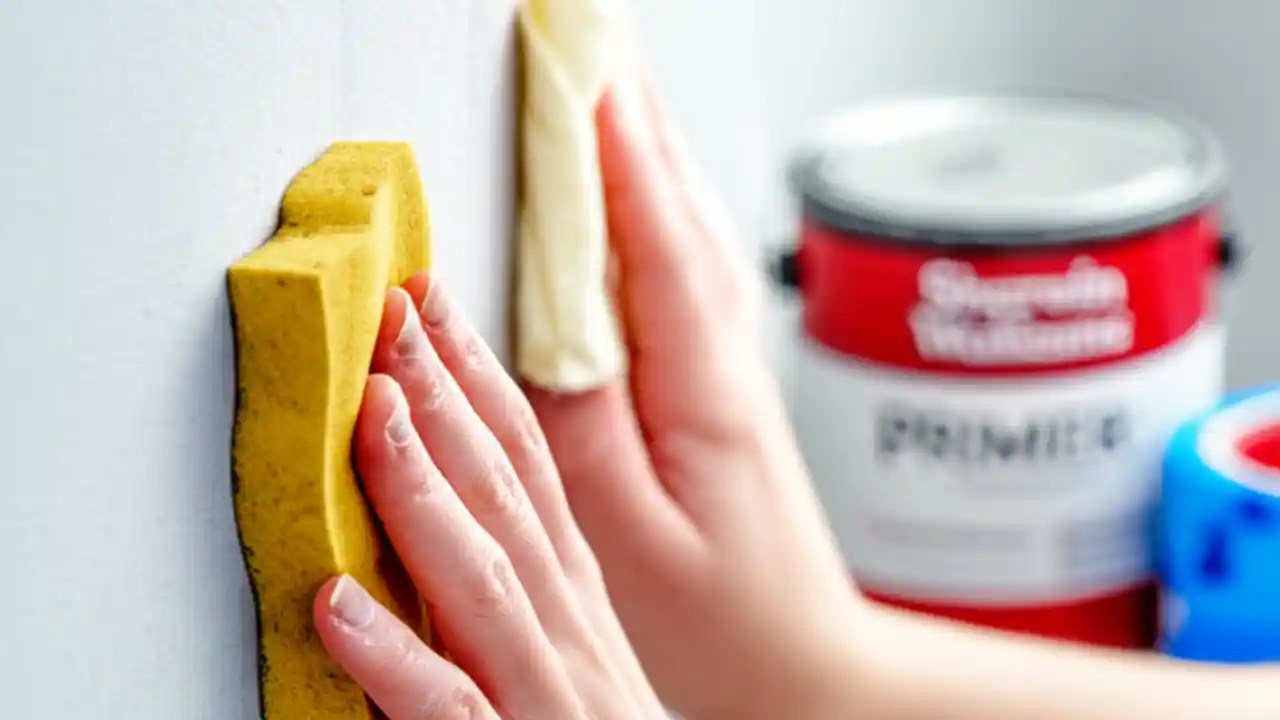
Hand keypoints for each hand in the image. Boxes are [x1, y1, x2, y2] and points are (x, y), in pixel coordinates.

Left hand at [313, 280, 667, 718]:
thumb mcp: (572, 636)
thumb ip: (520, 564)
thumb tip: (456, 478)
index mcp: (570, 591)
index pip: (526, 461)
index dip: (476, 377)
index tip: (427, 303)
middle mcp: (565, 626)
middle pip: (506, 495)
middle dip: (446, 398)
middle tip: (392, 314)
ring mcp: (545, 693)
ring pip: (486, 581)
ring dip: (426, 493)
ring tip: (372, 415)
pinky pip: (454, 710)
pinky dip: (399, 658)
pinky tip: (340, 607)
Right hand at [526, 61, 873, 719]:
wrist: (801, 669)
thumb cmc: (719, 624)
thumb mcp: (628, 538)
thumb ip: (580, 426)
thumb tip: (540, 322)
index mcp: (703, 393)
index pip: (655, 244)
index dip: (614, 154)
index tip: (578, 77)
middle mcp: (726, 368)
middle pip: (679, 217)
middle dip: (636, 124)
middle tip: (594, 48)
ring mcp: (729, 376)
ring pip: (687, 240)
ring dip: (652, 158)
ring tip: (615, 96)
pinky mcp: (719, 394)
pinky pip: (684, 277)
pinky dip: (660, 216)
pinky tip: (643, 206)